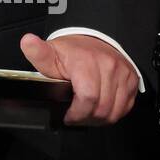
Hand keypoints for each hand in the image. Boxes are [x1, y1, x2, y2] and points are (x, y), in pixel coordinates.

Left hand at [20, 33, 139, 125]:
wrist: (92, 40)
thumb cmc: (71, 52)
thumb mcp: (50, 53)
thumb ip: (38, 52)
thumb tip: (27, 42)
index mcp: (86, 61)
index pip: (87, 98)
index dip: (77, 113)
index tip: (69, 116)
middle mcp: (108, 66)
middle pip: (102, 108)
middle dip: (87, 118)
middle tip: (77, 117)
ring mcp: (122, 73)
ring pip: (115, 110)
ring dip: (100, 118)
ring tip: (88, 114)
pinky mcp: (131, 79)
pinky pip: (126, 106)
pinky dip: (113, 112)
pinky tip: (101, 108)